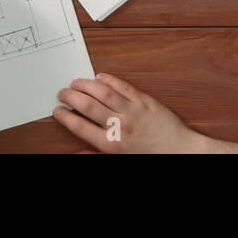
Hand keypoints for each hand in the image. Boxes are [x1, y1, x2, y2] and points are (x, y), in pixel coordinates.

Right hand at [54, 73, 207, 152]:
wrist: (180, 151)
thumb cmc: (151, 157)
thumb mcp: (120, 159)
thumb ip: (97, 155)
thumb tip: (78, 153)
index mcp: (112, 144)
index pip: (81, 127)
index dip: (65, 117)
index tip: (58, 110)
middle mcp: (119, 125)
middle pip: (87, 106)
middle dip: (71, 97)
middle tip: (63, 93)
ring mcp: (132, 111)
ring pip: (102, 92)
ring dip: (85, 85)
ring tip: (76, 82)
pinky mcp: (144, 101)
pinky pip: (123, 86)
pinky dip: (109, 80)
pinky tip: (99, 77)